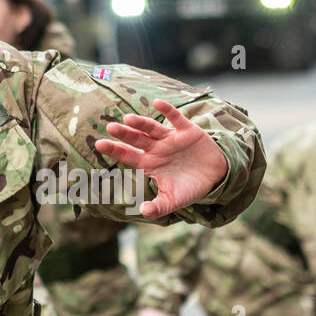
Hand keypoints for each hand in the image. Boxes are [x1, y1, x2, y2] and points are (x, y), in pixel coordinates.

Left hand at [95, 99, 228, 218]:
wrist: (216, 176)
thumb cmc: (190, 187)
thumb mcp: (174, 201)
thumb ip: (158, 207)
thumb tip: (143, 212)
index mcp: (150, 164)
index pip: (128, 155)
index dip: (115, 149)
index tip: (99, 144)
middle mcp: (157, 148)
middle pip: (137, 139)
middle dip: (124, 134)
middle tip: (111, 127)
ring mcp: (171, 138)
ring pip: (153, 128)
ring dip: (142, 123)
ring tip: (129, 118)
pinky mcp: (187, 131)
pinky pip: (176, 119)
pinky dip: (168, 111)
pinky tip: (158, 103)